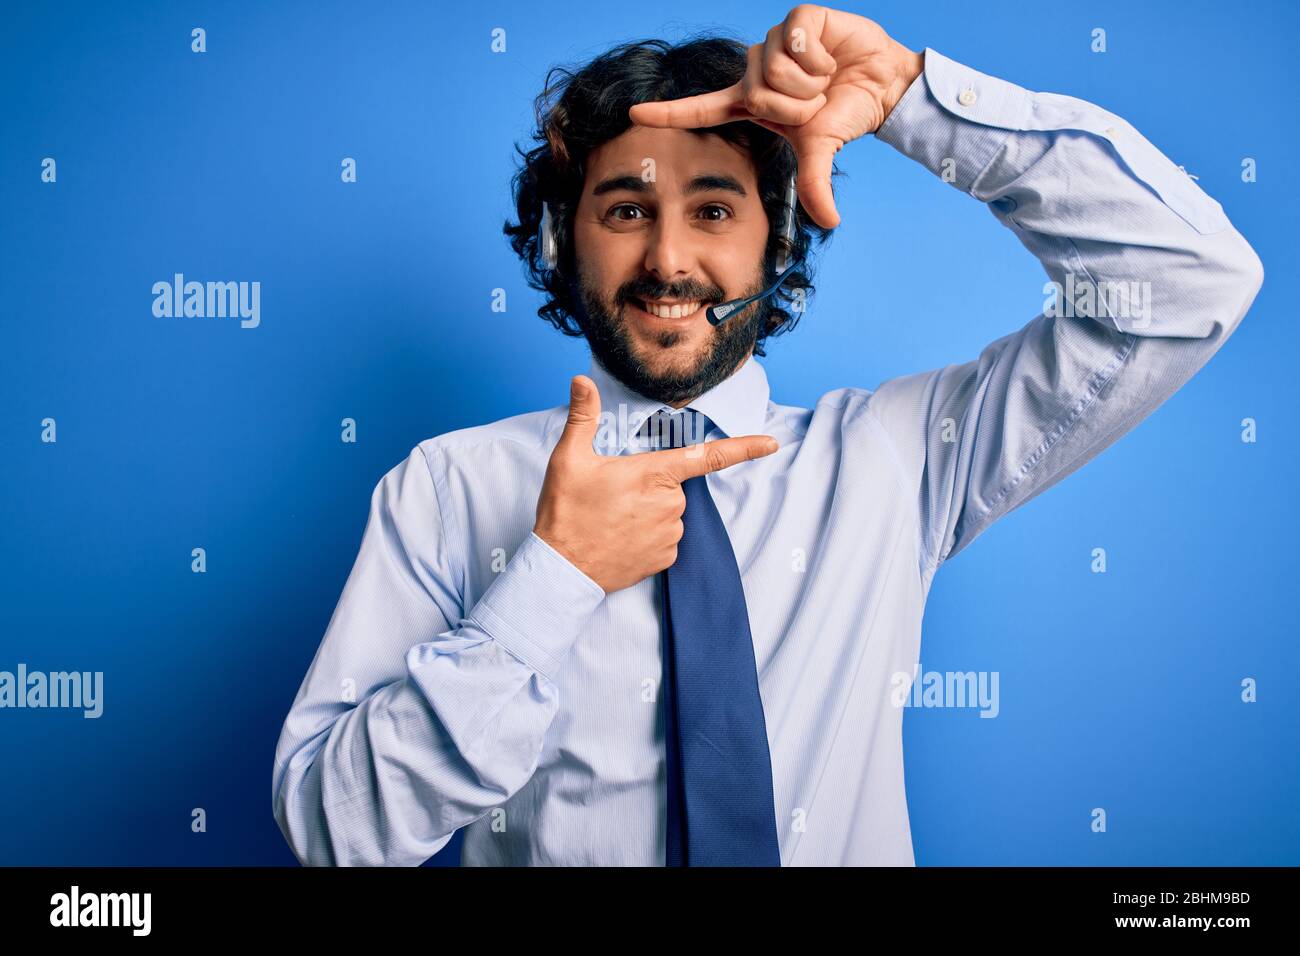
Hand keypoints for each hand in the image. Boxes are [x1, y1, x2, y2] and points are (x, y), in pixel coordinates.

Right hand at [533, 375, 779, 592]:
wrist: (562, 570)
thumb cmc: (565, 512)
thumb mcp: (569, 459)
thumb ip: (583, 416)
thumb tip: (581, 380)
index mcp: (654, 473)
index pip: (708, 456)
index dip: (745, 447)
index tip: (771, 443)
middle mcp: (670, 504)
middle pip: (674, 485)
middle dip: (650, 485)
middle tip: (613, 495)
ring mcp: (670, 534)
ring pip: (669, 512)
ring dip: (649, 512)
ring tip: (613, 518)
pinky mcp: (666, 559)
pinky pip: (666, 538)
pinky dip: (648, 535)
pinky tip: (621, 537)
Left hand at [628, 4, 922, 228]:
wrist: (880, 85)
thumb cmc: (842, 114)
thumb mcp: (821, 149)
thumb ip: (815, 182)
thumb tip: (830, 223)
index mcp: (750, 102)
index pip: (701, 109)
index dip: (669, 112)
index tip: (634, 114)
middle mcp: (756, 70)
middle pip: (756, 93)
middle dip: (795, 105)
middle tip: (816, 100)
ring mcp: (775, 42)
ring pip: (776, 69)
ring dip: (809, 82)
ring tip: (825, 78)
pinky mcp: (799, 20)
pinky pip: (796, 41)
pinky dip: (820, 57)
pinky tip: (831, 54)